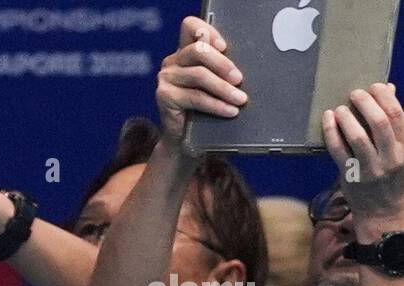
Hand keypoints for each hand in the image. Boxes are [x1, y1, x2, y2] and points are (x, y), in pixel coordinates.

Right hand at [156, 16, 248, 147]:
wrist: (183, 140)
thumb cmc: (202, 111)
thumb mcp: (213, 85)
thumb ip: (219, 69)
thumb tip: (239, 67)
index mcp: (184, 52)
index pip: (191, 27)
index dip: (209, 32)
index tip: (225, 47)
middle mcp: (172, 62)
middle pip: (198, 50)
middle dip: (223, 64)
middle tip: (239, 78)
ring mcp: (166, 78)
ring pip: (199, 75)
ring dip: (224, 88)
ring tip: (240, 99)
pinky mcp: (164, 96)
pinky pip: (195, 97)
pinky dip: (216, 105)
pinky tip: (229, 110)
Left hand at [323, 84, 403, 233]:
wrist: (384, 214)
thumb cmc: (393, 177)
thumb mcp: (402, 150)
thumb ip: (395, 123)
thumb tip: (389, 89)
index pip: (398, 116)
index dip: (385, 97)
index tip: (375, 86)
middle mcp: (391, 157)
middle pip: (379, 123)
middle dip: (367, 103)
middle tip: (356, 93)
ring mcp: (370, 168)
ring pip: (357, 137)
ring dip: (347, 117)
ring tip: (341, 107)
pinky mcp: (350, 176)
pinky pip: (337, 150)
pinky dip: (331, 132)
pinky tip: (328, 119)